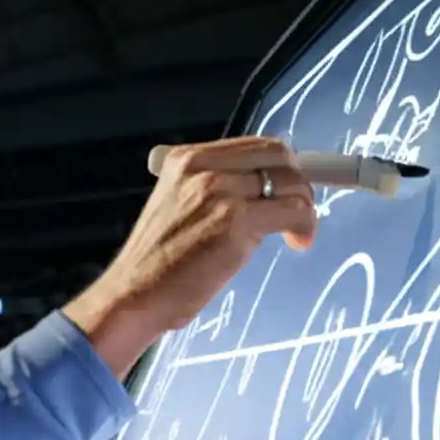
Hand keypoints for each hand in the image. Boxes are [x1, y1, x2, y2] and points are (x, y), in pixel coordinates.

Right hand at [64, 136, 315, 377]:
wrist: (135, 294)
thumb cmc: (155, 263)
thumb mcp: (175, 205)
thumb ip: (211, 189)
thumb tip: (259, 187)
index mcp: (185, 159)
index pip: (253, 145)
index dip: (280, 165)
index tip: (288, 186)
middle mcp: (202, 169)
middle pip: (277, 155)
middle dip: (298, 181)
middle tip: (298, 209)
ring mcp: (220, 193)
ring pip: (290, 184)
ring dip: (304, 208)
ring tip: (296, 232)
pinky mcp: (236, 222)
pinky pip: (293, 211)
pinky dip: (305, 226)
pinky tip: (297, 242)